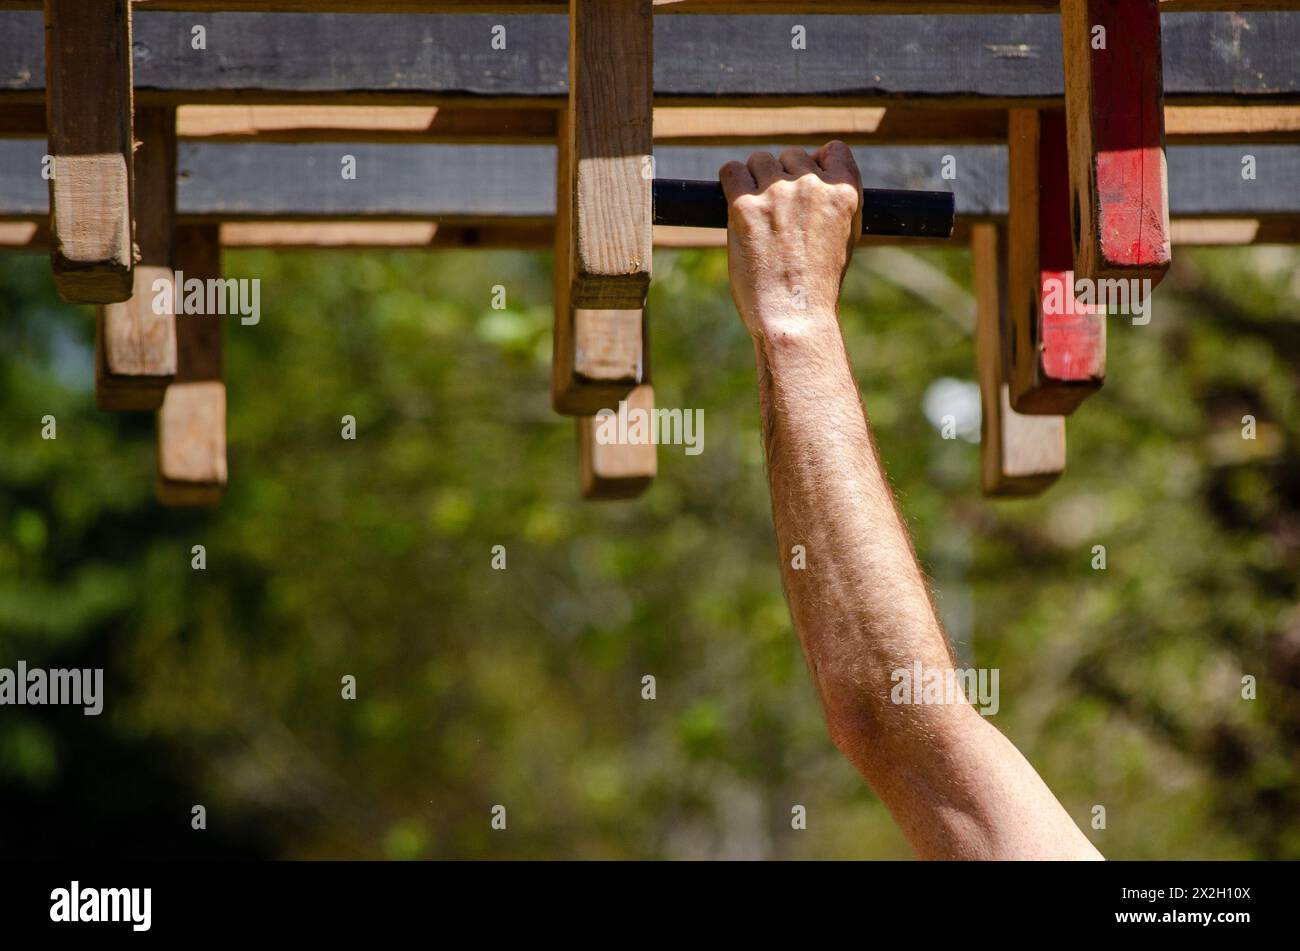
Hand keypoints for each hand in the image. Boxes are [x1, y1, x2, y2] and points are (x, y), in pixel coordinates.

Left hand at [719, 142, 861, 341]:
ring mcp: (777, 193)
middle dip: (782, 179)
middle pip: (790, 156)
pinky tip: (735, 206)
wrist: (794, 316)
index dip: (817, 164)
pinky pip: (730, 171)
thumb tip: (814, 166)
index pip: (833, 149)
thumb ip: (836, 199)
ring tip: (757, 215)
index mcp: (844, 191)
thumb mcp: (845, 235)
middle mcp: (812, 185)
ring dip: (754, 180)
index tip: (804, 186)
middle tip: (777, 216)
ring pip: (759, 160)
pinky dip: (730, 183)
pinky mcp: (744, 206)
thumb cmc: (818, 284)